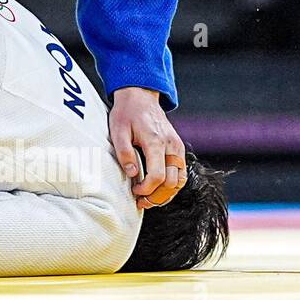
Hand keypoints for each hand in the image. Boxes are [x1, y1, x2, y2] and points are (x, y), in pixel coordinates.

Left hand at [110, 86, 186, 208]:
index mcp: (156, 141)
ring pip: (180, 180)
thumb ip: (124, 153)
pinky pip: (181, 173)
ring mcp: (177, 147)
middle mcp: (171, 145)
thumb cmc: (127, 113)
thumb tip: (133, 174)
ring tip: (149, 199)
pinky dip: (172, 185)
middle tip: (140, 202)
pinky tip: (158, 189)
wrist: (140, 97)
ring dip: (166, 194)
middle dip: (157, 196)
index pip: (158, 175)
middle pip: (172, 182)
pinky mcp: (178, 148)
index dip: (147, 189)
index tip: (135, 192)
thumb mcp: (117, 130)